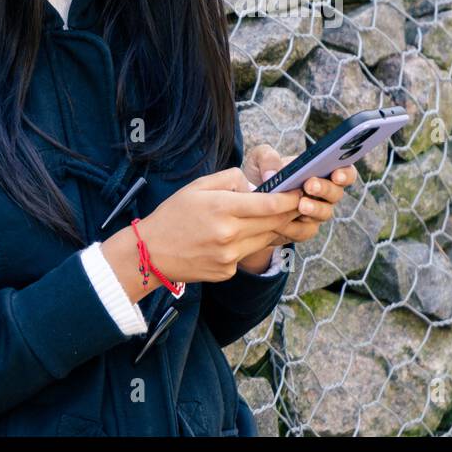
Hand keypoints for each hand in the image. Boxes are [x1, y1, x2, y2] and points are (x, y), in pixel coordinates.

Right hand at [103, 166, 300, 296]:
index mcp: (222, 208)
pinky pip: (248, 253)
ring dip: (273, 227)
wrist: (150, 253)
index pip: (269, 204)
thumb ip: (230, 179)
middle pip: (273, 223)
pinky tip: (239, 236)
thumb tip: (254, 183)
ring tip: (276, 215)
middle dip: (290, 212)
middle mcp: (229, 234)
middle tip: (300, 202)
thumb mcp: (198, 186)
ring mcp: (229, 257)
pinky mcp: (227, 272)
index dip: (290, 198)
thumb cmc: (173, 215)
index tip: (301, 191)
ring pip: (265, 239)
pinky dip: (250, 243)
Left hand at [238, 144, 357, 266]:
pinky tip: (279, 223)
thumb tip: (274, 173)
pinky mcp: (303, 230)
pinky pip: (303, 231)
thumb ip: (268, 159)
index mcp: (322, 171)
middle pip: (336, 193)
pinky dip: (292, 226)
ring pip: (324, 213)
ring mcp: (316, 214)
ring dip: (314, 208)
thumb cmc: (262, 173)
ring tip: (301, 205)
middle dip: (325, 189)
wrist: (250, 202)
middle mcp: (324, 194)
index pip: (345, 172)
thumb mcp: (260, 159)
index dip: (345, 174)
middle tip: (310, 185)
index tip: (336, 174)